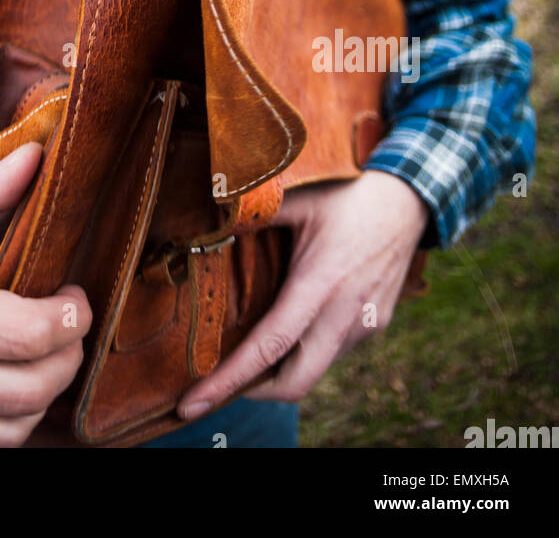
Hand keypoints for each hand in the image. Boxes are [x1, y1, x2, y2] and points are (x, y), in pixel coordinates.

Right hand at [0, 142, 90, 446]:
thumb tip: (35, 159)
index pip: (1, 331)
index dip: (59, 321)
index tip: (76, 300)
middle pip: (8, 391)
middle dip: (63, 363)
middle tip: (74, 330)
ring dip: (41, 400)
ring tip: (51, 357)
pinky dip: (2, 425)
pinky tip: (11, 382)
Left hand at [178, 169, 429, 417]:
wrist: (408, 202)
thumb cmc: (347, 197)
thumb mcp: (298, 200)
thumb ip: (254, 217)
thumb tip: (209, 223)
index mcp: (320, 282)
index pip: (269, 346)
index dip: (229, 380)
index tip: (193, 404)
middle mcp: (344, 314)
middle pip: (295, 383)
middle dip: (252, 393)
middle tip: (215, 388)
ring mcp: (364, 325)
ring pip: (315, 369)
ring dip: (280, 370)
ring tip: (247, 357)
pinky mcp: (375, 327)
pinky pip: (334, 351)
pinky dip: (306, 352)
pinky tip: (290, 331)